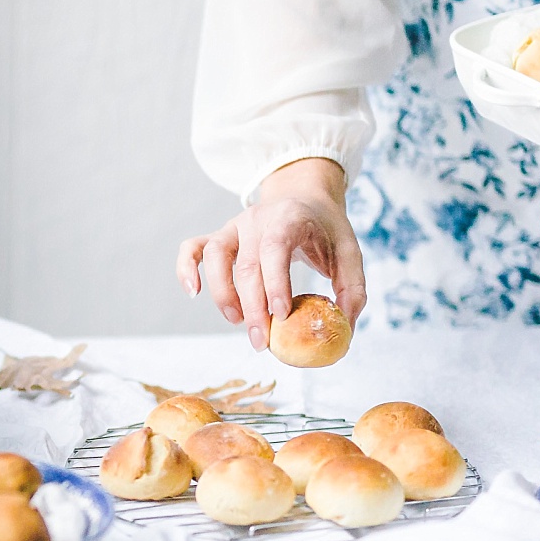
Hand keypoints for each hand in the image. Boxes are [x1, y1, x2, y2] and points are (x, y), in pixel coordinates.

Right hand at [176, 158, 365, 350]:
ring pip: (216, 256)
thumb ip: (352, 289)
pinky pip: (194, 247)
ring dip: (223, 293)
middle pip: (247, 264)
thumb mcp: (350, 252)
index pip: (276, 248)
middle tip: (262, 342)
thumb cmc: (327, 231)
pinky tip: (193, 291)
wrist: (306, 198)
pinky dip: (186, 267)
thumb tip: (345, 329)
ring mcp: (236, 224)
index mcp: (291, 217)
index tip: (281, 315)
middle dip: (252, 307)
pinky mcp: (222, 234)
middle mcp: (258, 218)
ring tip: (238, 322)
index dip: (275, 282)